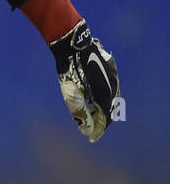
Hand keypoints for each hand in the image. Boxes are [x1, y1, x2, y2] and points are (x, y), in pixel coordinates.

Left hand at [51, 21, 119, 141]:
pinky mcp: (112, 70)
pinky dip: (103, 97)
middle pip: (109, 110)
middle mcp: (114, 88)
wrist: (72, 44)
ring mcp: (114, 78)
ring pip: (111, 99)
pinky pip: (110, 88)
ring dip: (102, 108)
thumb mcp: (71, 94)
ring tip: (92, 115)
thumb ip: (80, 112)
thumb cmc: (69, 69)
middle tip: (91, 129)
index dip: (98, 131)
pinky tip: (93, 98)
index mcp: (105, 96)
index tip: (91, 138)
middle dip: (101, 120)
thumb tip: (86, 130)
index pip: (105, 120)